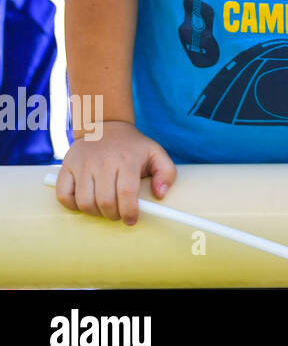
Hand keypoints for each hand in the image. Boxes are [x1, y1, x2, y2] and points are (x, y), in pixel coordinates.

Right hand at [54, 121, 176, 225]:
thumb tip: (160, 195)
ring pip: (84, 201)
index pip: (126, 192)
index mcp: (127, 160)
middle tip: (118, 214)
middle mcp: (103, 162)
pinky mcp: (67, 167)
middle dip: (113, 215)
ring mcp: (83, 164)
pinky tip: (84, 202)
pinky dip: (72, 205)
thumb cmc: (132, 147)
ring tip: (103, 209)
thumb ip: (166, 173)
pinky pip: (63, 195)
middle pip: (105, 201)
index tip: (131, 220)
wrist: (104, 125)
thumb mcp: (155, 153)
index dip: (129, 211)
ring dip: (94, 212)